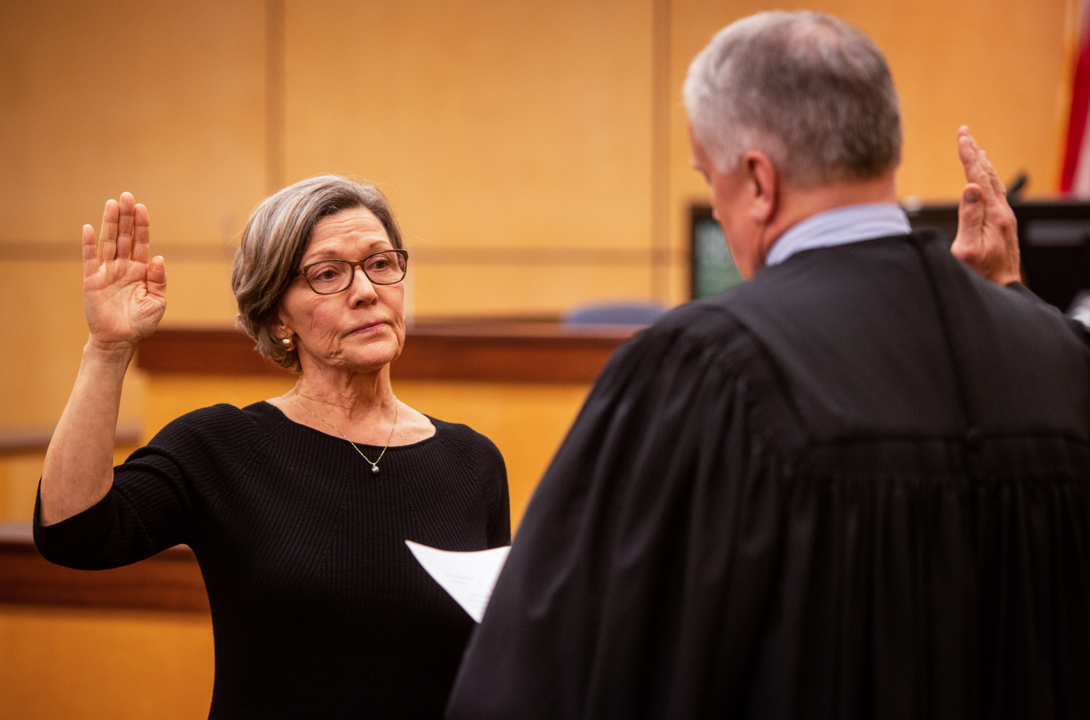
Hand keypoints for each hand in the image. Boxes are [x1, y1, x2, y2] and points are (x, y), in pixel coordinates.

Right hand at [82, 192, 166, 351]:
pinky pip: (90, 259)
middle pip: (124, 236)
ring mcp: (107, 272)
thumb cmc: (140, 323)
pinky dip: (89, 244)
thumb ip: (159, 280)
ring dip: (109, 223)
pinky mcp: (92, 280)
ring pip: (108, 242)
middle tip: (126, 196)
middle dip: (126, 217)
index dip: (141, 226)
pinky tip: (89, 228)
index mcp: (140, 271)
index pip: (141, 243)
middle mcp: (123, 267)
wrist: (120, 341)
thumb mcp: (157, 302)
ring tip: (112, 204)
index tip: (141, 208)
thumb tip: (159, 258)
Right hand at [950, 126, 1020, 284]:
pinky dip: (988, 180)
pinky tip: (986, 181)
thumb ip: (970, 217)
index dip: (968, 155)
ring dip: (983, 165)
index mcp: (993, 214)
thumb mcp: (968, 248)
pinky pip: (996, 194)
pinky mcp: (1003, 226)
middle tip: (965, 134)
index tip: (961, 136)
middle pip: (987, 175)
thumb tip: (970, 187)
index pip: (978, 176)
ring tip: (976, 150)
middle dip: (975, 153)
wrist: (1002, 291)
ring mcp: (1005, 219)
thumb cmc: (980, 275)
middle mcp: (1003, 213)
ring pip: (994, 183)